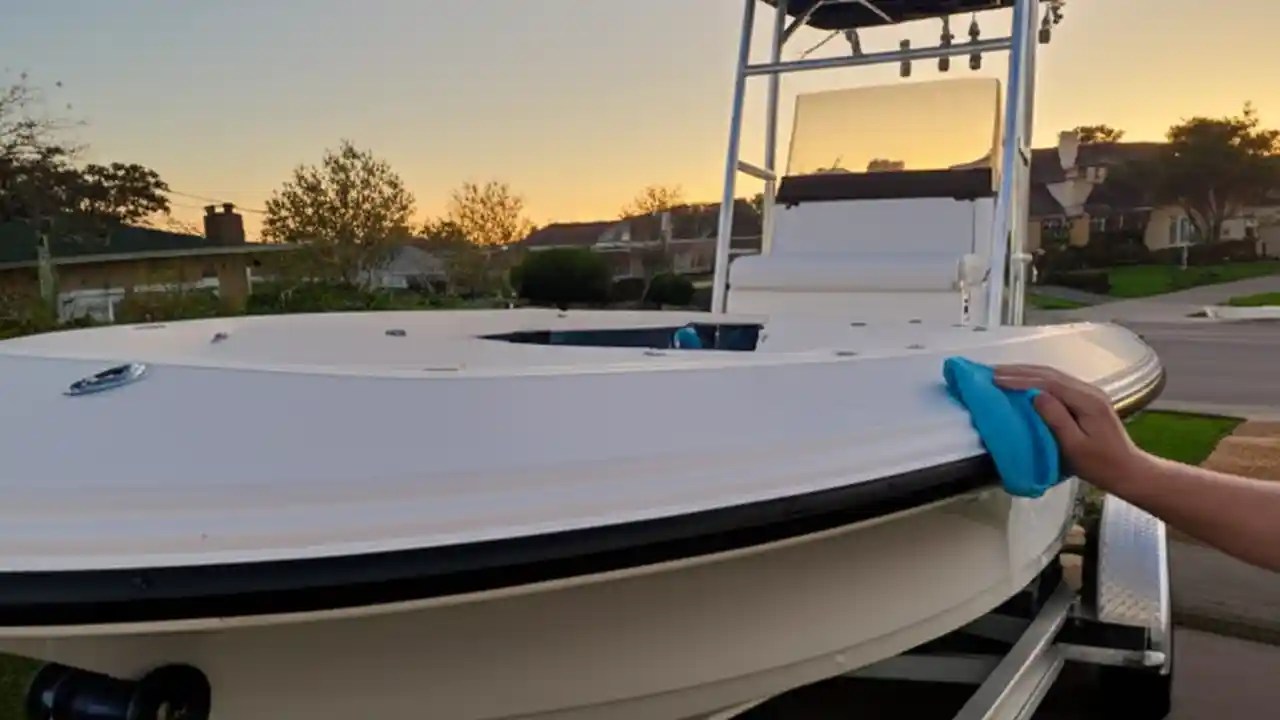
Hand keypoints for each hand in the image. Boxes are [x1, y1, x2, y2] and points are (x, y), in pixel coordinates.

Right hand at [993, 364, 1152, 491]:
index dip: (1020, 380)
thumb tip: (1036, 395)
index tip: (995, 380)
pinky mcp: (1086, 399)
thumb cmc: (1100, 465)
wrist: (1128, 470)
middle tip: (991, 372)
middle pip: (1050, 374)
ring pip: (1053, 375)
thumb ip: (1057, 419)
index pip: (1049, 383)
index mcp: (1087, 401)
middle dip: (1019, 371)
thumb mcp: (1075, 447)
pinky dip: (1037, 379)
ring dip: (1026, 373)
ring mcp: (1089, 393)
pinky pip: (1058, 383)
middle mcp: (1089, 391)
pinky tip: (1024, 381)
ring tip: (1001, 373)